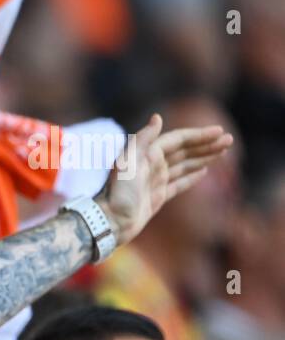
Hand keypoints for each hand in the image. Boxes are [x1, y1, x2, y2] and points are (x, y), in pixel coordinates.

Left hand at [95, 114, 232, 244]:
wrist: (110, 222)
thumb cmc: (118, 193)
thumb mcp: (128, 163)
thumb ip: (142, 139)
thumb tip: (158, 117)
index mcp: (147, 155)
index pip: (178, 140)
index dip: (198, 135)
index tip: (219, 131)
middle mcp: (152, 165)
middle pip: (184, 151)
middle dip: (206, 145)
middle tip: (229, 141)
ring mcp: (155, 181)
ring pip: (184, 165)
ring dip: (203, 157)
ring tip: (223, 152)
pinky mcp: (157, 197)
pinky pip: (178, 183)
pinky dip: (191, 176)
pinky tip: (203, 171)